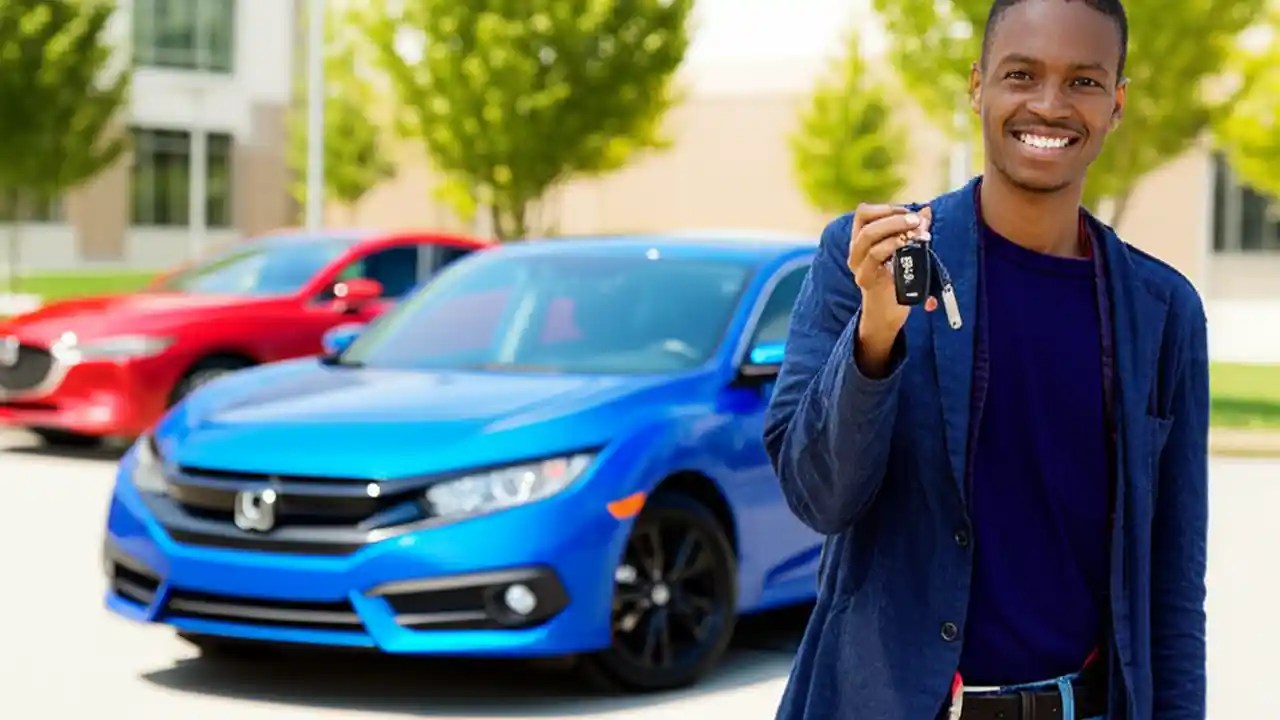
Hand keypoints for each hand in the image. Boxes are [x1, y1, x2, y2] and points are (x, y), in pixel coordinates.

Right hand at [847, 204, 933, 373]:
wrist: (887, 314)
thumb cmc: (896, 281)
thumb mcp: (904, 252)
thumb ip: (913, 231)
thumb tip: (927, 210)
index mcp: (861, 241)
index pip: (864, 214)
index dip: (886, 208)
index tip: (908, 213)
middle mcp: (855, 252)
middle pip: (866, 222)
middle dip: (894, 217)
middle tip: (916, 220)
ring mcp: (858, 265)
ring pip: (868, 237)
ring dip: (894, 229)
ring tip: (915, 231)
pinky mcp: (866, 278)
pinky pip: (875, 256)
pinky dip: (892, 246)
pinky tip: (907, 245)